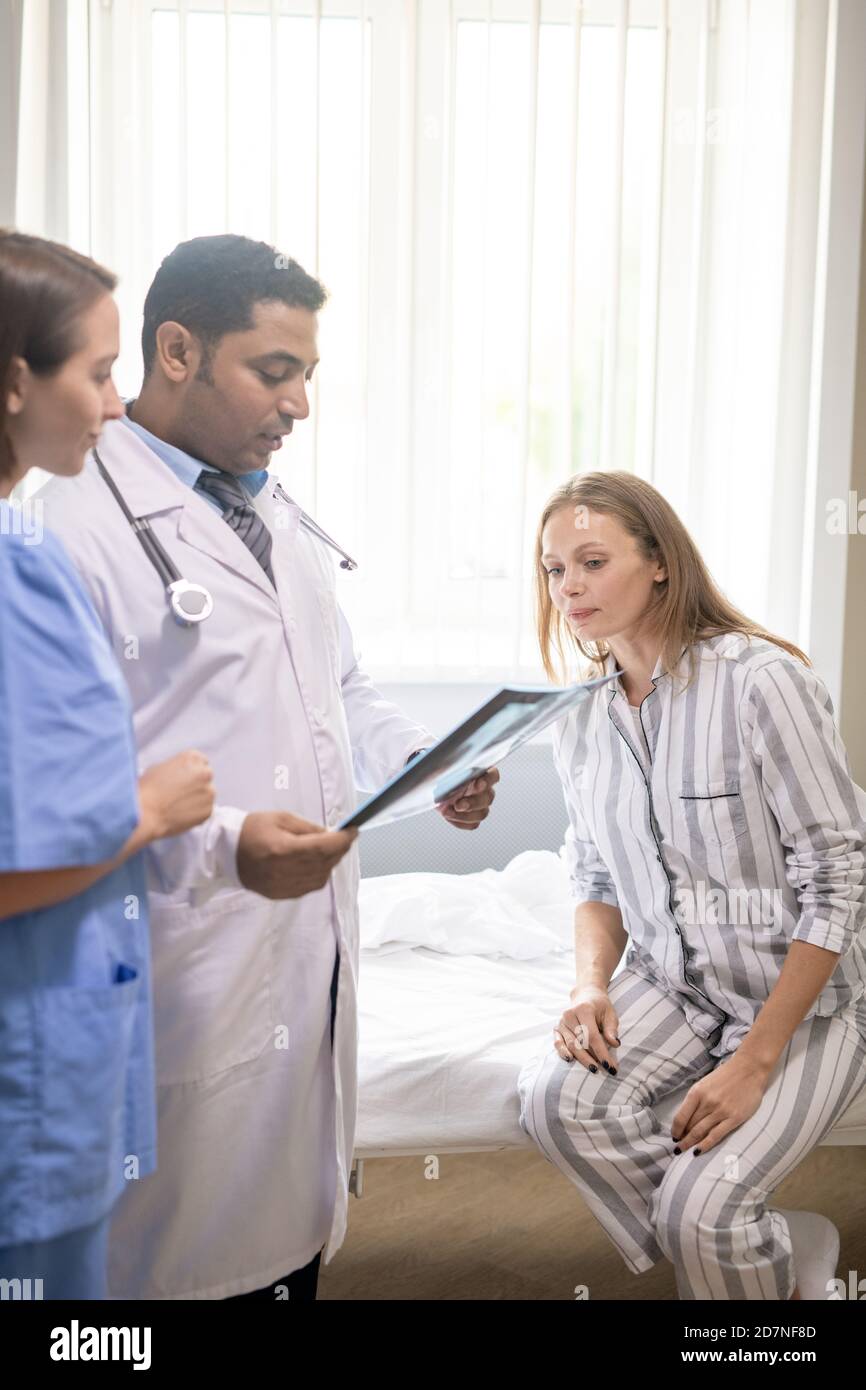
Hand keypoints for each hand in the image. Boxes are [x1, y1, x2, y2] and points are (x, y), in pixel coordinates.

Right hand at [138, 750, 214, 840]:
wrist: (145, 813)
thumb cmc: (147, 789)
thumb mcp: (160, 767)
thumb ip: (176, 768)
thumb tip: (181, 773)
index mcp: (193, 757)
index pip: (201, 762)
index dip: (191, 772)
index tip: (184, 779)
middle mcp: (205, 773)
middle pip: (206, 777)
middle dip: (196, 784)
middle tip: (180, 793)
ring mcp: (209, 792)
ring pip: (206, 794)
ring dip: (197, 798)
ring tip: (177, 805)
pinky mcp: (208, 810)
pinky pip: (205, 810)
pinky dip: (196, 813)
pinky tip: (181, 814)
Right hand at [237, 811, 357, 899]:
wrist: (224, 851)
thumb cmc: (251, 829)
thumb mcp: (281, 818)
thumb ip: (308, 828)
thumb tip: (330, 834)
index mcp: (283, 849)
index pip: (324, 847)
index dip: (343, 840)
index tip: (353, 831)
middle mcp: (284, 871)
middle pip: (324, 863)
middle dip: (340, 850)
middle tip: (345, 838)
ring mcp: (282, 886)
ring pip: (320, 878)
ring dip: (330, 863)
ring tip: (331, 849)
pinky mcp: (279, 894)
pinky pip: (309, 888)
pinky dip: (319, 875)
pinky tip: (318, 864)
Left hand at [436, 766, 499, 830]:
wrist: (435, 789)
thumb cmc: (441, 775)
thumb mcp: (442, 769)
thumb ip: (447, 767)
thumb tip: (444, 768)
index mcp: (481, 773)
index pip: (493, 776)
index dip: (488, 780)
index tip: (478, 783)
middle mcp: (484, 790)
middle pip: (488, 798)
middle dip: (472, 803)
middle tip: (458, 805)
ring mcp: (480, 805)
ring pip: (482, 814)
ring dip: (464, 816)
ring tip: (447, 812)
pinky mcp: (473, 818)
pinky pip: (473, 824)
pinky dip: (460, 822)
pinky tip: (449, 815)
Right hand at [553, 985, 620, 1070]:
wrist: (585, 995)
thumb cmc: (600, 1006)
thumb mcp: (610, 1013)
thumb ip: (612, 1029)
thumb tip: (615, 1044)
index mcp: (584, 1009)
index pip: (592, 1036)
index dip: (601, 1052)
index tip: (610, 1066)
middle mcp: (570, 1015)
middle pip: (580, 1042)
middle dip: (592, 1058)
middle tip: (603, 1070)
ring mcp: (561, 1022)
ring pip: (570, 1045)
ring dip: (581, 1059)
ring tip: (593, 1069)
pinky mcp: (557, 1028)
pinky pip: (558, 1042)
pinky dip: (562, 1052)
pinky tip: (570, 1060)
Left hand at [671, 1055, 768, 1155]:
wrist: (749, 1069)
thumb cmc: (726, 1076)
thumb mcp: (705, 1083)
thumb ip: (696, 1099)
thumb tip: (686, 1118)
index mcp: (697, 1092)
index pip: (681, 1116)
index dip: (675, 1129)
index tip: (674, 1136)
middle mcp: (707, 1102)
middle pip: (690, 1126)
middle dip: (682, 1138)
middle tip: (677, 1147)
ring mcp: (721, 1111)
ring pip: (700, 1132)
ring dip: (690, 1143)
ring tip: (683, 1151)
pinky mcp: (734, 1118)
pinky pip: (716, 1135)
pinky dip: (705, 1145)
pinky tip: (698, 1151)